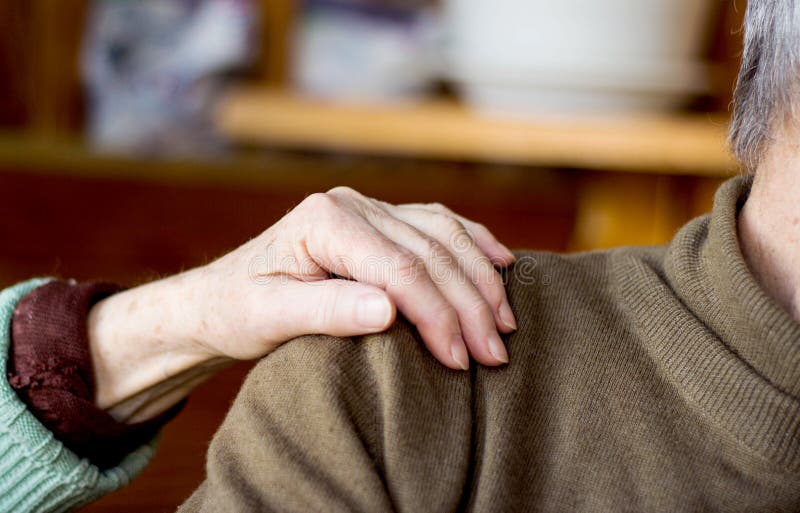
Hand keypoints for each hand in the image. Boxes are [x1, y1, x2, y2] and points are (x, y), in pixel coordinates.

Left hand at [202, 186, 516, 367]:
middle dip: (469, 306)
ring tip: (504, 323)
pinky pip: (438, 225)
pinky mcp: (380, 221)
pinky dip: (473, 245)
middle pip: (430, 253)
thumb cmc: (238, 311)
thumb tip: (388, 311)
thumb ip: (326, 311)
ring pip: (444, 235)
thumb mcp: (268, 319)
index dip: (437, 314)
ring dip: (480, 279)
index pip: (400, 269)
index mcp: (325, 221)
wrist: (220, 299)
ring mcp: (370, 209)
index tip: (460, 359)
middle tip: (495, 354)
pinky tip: (502, 262)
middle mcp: (353, 205)